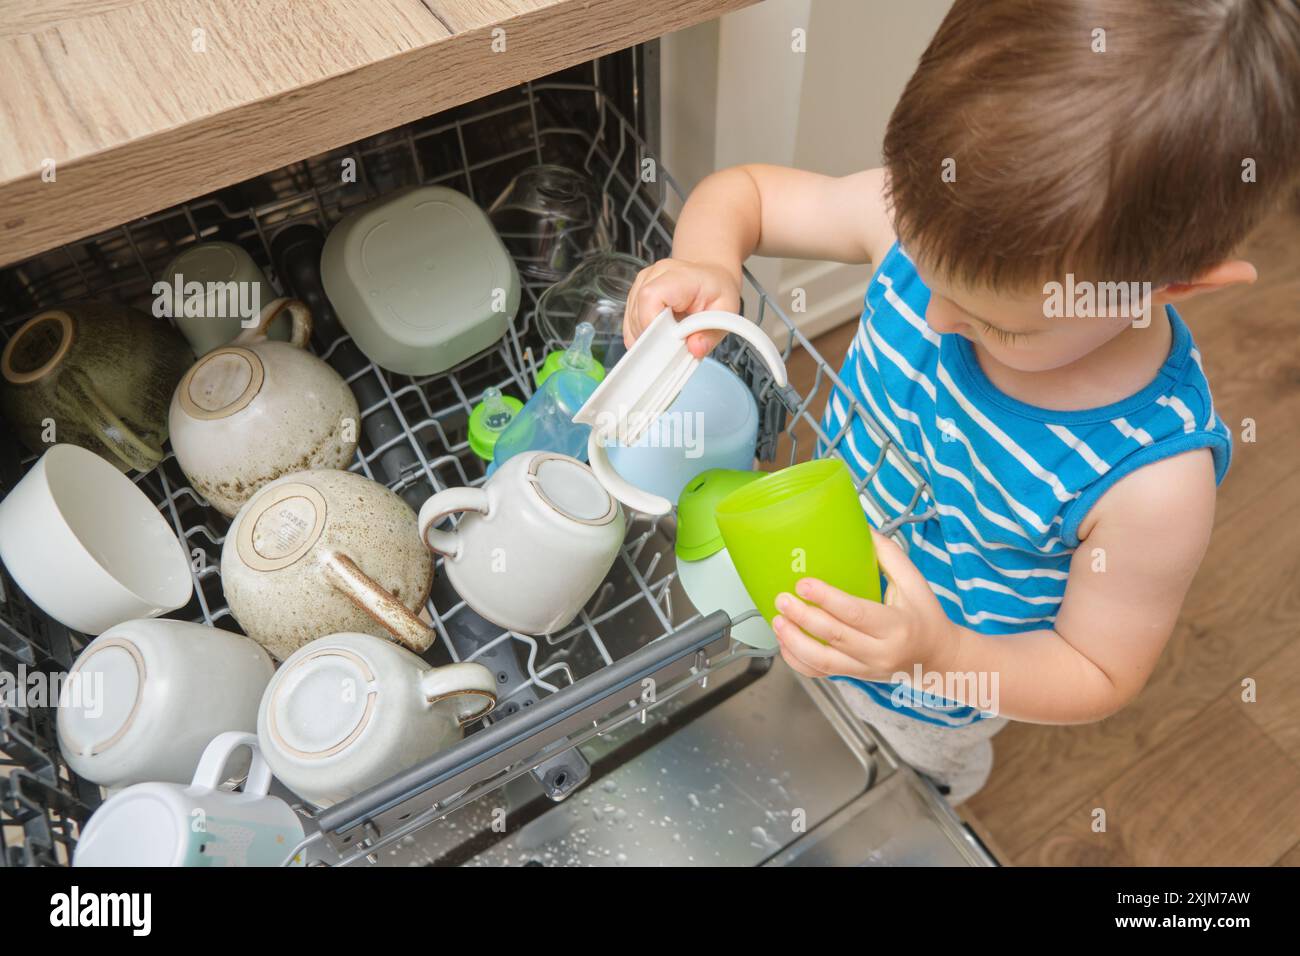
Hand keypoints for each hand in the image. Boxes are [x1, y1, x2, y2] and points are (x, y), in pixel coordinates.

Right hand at [622, 258, 741, 357]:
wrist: (711, 274)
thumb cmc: (717, 291)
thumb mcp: (726, 312)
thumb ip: (711, 333)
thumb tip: (694, 349)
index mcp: (680, 276)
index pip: (650, 297)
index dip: (651, 324)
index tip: (664, 344)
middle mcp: (655, 275)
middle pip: (637, 312)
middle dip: (652, 338)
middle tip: (671, 349)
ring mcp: (642, 283)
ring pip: (630, 319)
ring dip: (646, 337)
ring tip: (668, 339)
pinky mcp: (635, 293)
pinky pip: (629, 321)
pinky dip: (641, 334)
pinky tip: (658, 336)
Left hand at [771, 530, 961, 682]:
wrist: (937, 659)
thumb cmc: (926, 618)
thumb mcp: (915, 583)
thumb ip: (889, 555)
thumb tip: (862, 528)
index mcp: (897, 626)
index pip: (856, 613)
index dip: (826, 598)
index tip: (803, 584)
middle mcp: (880, 652)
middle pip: (834, 637)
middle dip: (802, 618)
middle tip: (782, 598)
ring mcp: (865, 669)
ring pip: (823, 662)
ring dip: (794, 642)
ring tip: (777, 621)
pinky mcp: (854, 677)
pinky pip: (820, 673)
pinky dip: (798, 660)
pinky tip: (784, 642)